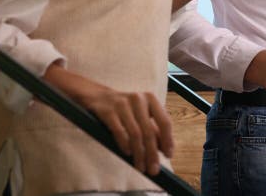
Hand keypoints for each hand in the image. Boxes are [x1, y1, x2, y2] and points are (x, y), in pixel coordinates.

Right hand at [44, 65, 172, 175]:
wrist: (96, 95)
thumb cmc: (123, 109)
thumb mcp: (140, 114)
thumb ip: (153, 129)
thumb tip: (165, 150)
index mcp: (150, 99)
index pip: (165, 121)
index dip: (168, 140)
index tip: (169, 155)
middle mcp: (138, 99)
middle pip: (149, 131)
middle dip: (152, 153)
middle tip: (154, 169)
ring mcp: (122, 104)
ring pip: (135, 134)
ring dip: (139, 154)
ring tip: (140, 167)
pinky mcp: (107, 111)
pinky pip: (118, 131)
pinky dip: (124, 144)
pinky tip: (127, 154)